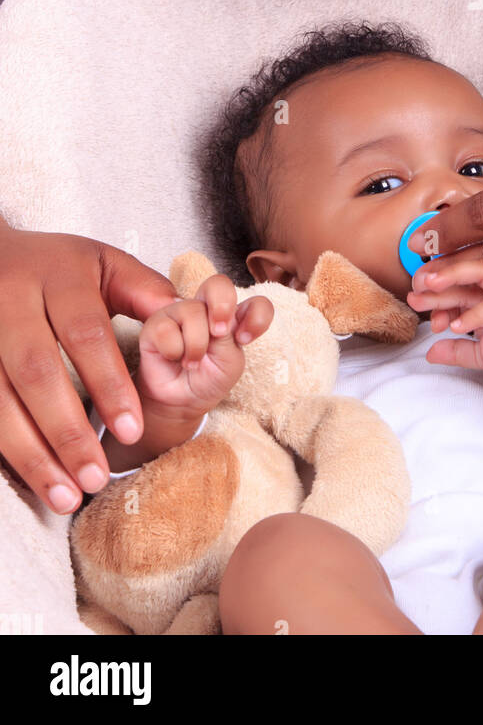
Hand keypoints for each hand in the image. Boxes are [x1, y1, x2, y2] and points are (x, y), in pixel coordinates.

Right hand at [0, 223, 177, 513]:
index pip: (85, 332)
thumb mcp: (105, 263)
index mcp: (57, 275)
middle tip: (99, 475)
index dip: (109, 383)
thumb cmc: (61, 267)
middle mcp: (12, 301)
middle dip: (68, 429)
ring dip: (34, 453)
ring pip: (0, 398)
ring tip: (68, 497)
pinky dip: (11, 451)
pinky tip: (37, 481)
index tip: (132, 430)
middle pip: (36, 370)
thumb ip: (145, 290)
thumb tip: (185, 317)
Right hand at [134, 274, 272, 421]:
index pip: (256, 304)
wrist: (180, 401)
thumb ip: (229, 339)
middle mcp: (208, 309)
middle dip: (222, 306)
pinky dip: (173, 350)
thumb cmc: (208, 380)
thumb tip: (215, 323)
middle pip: (218, 284)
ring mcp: (181, 312)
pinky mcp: (157, 323)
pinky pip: (167, 329)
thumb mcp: (229, 363)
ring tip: (190, 362)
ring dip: (195, 346)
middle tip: (218, 333)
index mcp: (233, 318)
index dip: (256, 317)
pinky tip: (172, 357)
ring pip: (192, 312)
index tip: (245, 340)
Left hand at [406, 256, 482, 389]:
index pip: (455, 280)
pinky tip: (455, 325)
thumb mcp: (481, 353)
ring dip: (453, 277)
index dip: (433, 287)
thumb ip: (457, 350)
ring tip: (429, 287)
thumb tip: (429, 353)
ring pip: (481, 273)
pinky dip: (475, 312)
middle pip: (462, 272)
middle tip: (414, 290)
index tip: (414, 299)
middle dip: (435, 279)